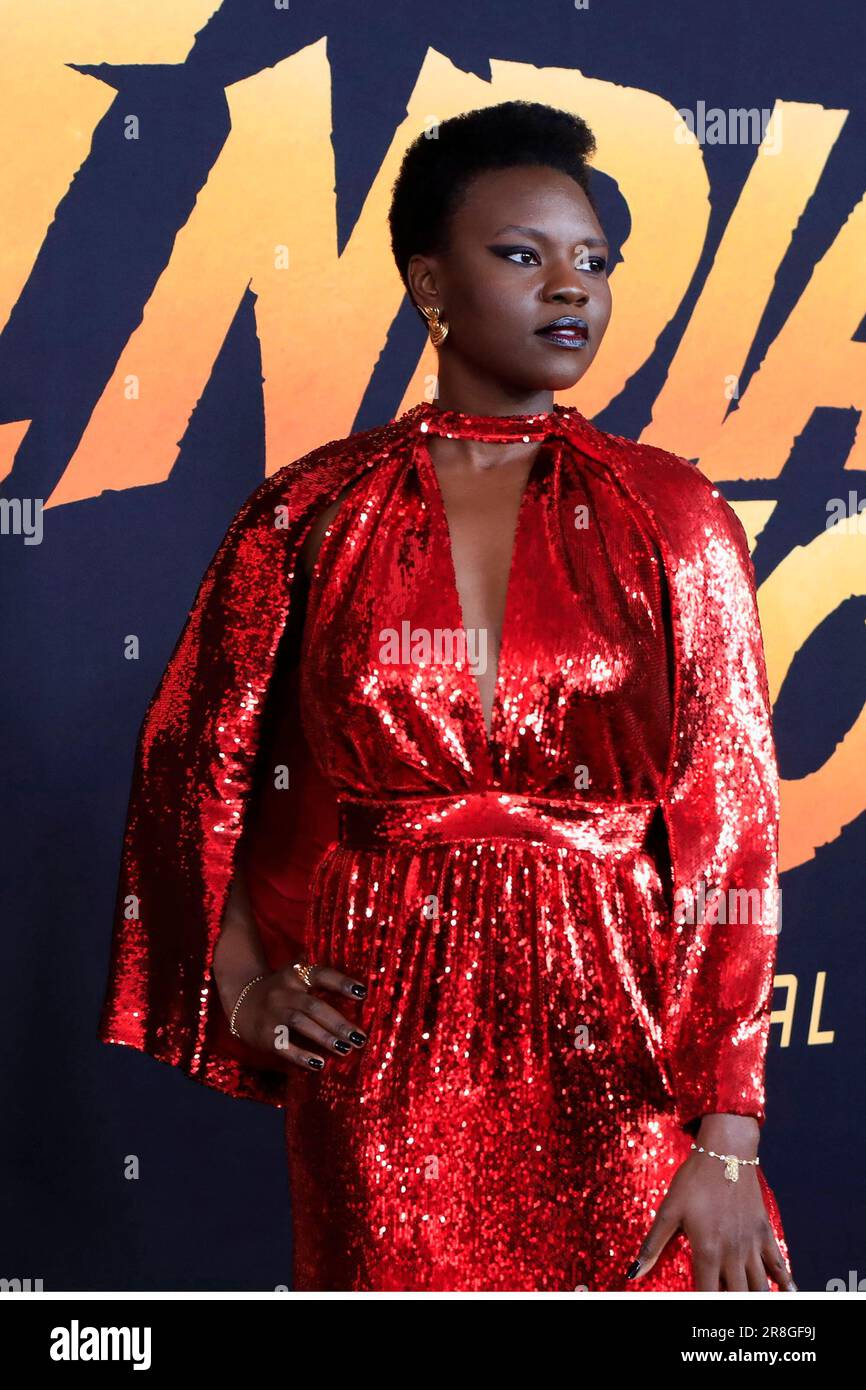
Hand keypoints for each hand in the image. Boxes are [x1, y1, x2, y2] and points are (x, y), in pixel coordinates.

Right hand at [230, 961, 368, 1072]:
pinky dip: (301, 1056)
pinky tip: (319, 1063)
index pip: (321, 974)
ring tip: (346, 1049)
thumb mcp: (295, 974)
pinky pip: (284, 1046)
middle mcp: (284, 992)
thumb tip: (358, 988)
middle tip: (360, 1037)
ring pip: (301, 1024)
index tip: (362, 993)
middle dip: (338, 1022)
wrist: (240, 999)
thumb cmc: (280, 989)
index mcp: (295, 975)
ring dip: (325, 1038)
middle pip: (314, 1006)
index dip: (341, 982)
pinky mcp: (265, 1034)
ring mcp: (273, 1013)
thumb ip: (318, 976)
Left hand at [628, 1146, 795, 1290]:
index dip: (704, 1304)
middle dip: (731, 1304)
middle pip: (737, 1296)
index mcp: (707, 1251)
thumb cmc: (694, 1180)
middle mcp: (732, 1253)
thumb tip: (634, 1272)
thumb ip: (652, 1245)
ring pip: (760, 1286)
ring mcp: (752, 1244)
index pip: (707, 1294)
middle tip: (726, 1308)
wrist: (725, 1152)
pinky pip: (779, 1264)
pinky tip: (788, 1293)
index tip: (702, 1306)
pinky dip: (785, 1282)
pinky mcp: (765, 1233)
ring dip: (756, 1298)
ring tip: (751, 1305)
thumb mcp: (668, 1210)